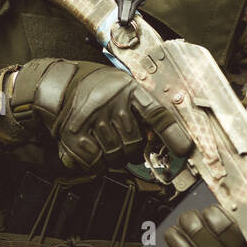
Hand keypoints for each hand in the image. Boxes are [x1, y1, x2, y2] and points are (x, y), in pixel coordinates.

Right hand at [11, 58, 191, 172]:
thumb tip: (164, 139)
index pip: (156, 114)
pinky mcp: (74, 133)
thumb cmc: (99, 90)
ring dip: (115, 156)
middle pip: (135, 143)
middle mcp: (111, 101)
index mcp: (128, 89)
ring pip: (116, 155)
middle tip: (125, 141)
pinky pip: (96, 161)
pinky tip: (94, 147)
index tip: (185, 150)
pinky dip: (98, 161)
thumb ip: (143, 109)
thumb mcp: (124, 88)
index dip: (172, 134)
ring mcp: (92, 117)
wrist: (61, 85)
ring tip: (108, 141)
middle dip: (134, 149)